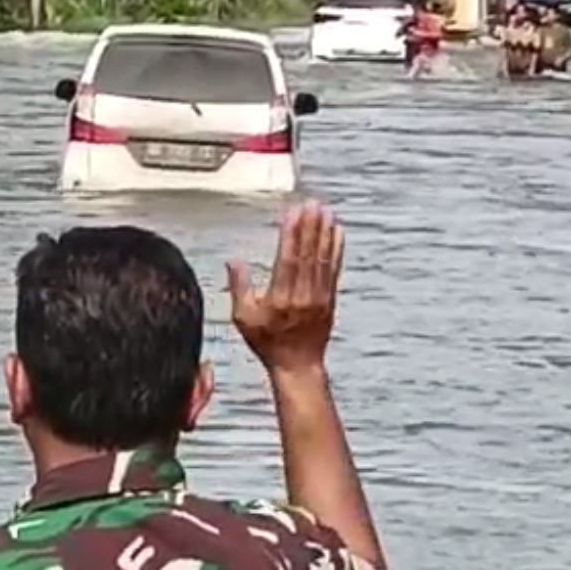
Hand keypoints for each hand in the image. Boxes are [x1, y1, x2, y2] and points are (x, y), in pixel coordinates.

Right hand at [226, 201, 343, 372]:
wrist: (297, 365)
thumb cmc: (268, 343)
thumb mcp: (243, 318)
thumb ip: (238, 287)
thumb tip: (233, 261)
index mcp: (280, 298)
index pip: (287, 259)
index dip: (292, 234)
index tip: (294, 213)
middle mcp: (302, 295)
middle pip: (307, 255)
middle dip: (310, 227)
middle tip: (312, 204)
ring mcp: (319, 297)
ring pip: (322, 259)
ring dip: (324, 233)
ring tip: (325, 211)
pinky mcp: (330, 299)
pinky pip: (333, 269)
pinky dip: (336, 249)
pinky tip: (337, 233)